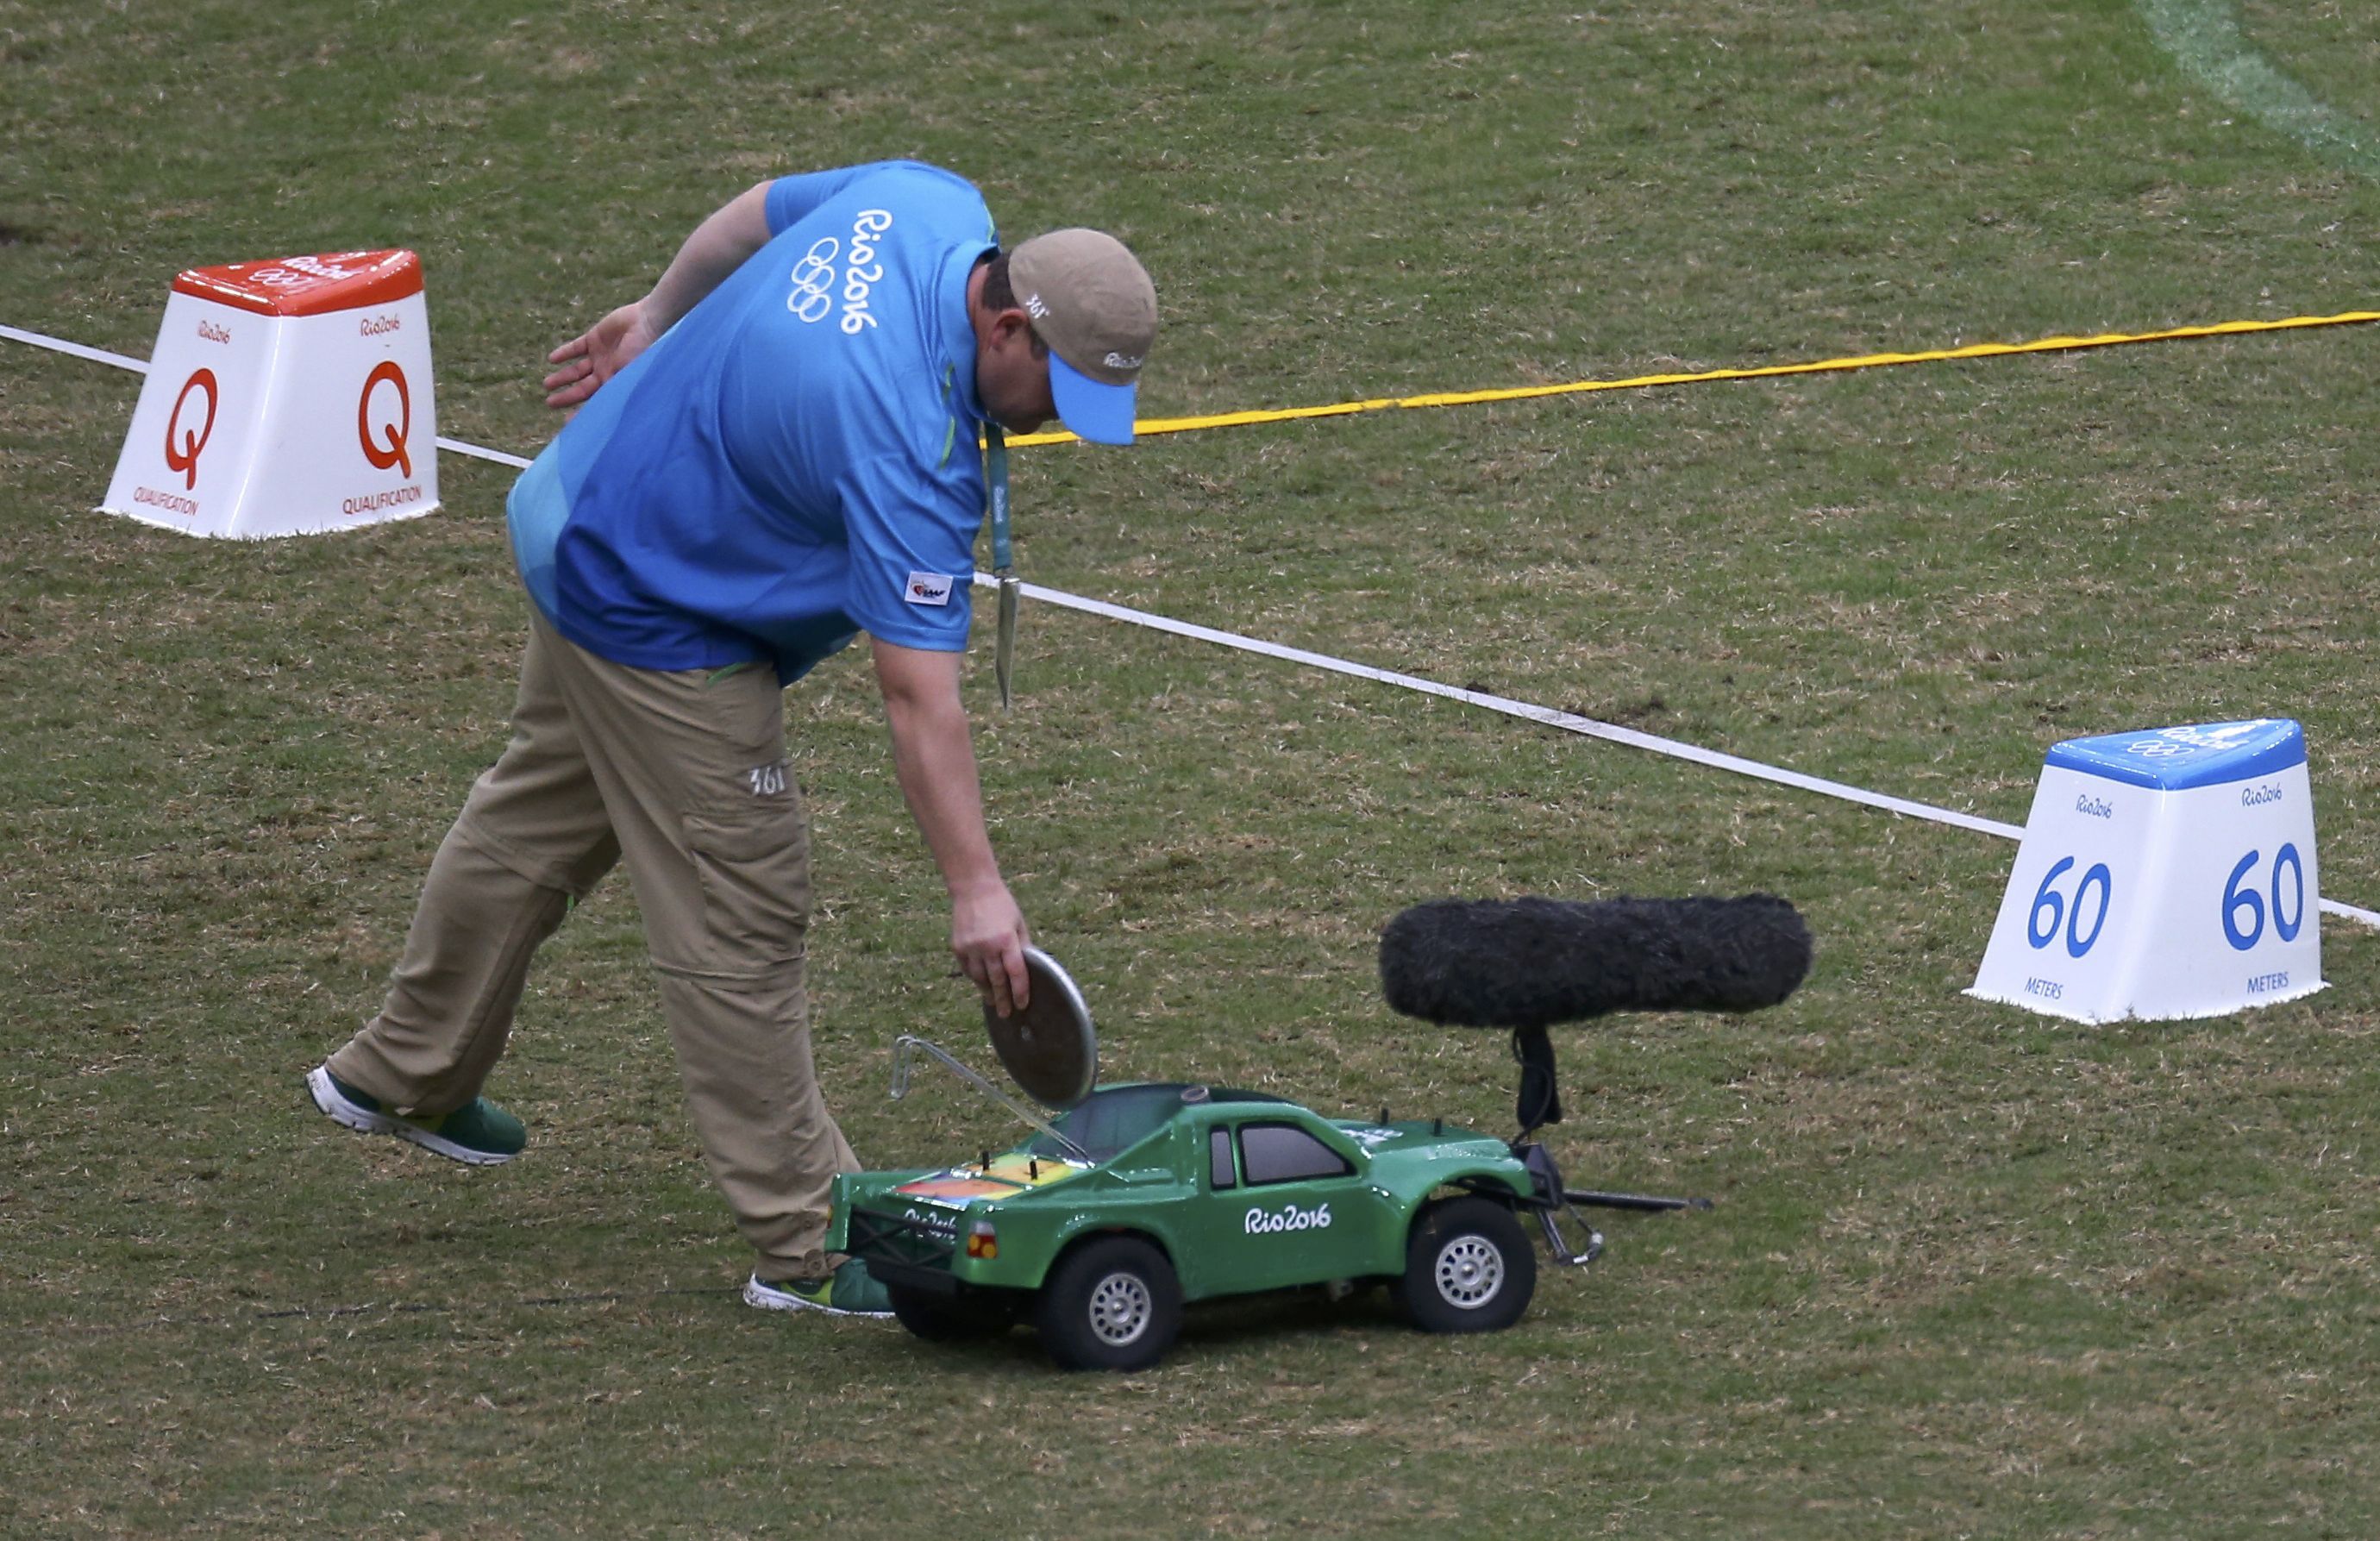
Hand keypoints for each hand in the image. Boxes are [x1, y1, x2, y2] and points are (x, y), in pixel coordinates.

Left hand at [542, 302, 656, 410]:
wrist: (645, 322)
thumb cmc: (641, 351)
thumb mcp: (625, 373)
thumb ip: (610, 388)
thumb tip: (597, 411)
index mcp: (614, 383)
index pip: (595, 402)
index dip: (582, 412)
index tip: (567, 422)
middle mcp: (605, 372)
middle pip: (582, 388)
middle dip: (566, 396)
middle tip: (549, 403)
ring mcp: (599, 356)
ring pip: (576, 370)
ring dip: (562, 377)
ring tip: (546, 384)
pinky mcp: (594, 339)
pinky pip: (576, 348)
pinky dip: (564, 353)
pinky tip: (552, 359)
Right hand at [952, 884, 1030, 1018]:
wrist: (973, 888)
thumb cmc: (1002, 905)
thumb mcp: (1019, 923)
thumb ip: (1023, 947)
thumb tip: (1028, 970)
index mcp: (1006, 939)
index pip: (1016, 972)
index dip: (1020, 991)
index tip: (1022, 1004)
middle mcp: (987, 946)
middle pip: (997, 980)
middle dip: (1003, 999)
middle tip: (1006, 1013)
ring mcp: (970, 948)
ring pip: (980, 978)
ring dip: (988, 992)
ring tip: (994, 1002)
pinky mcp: (957, 947)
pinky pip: (968, 969)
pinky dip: (975, 978)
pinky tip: (981, 984)